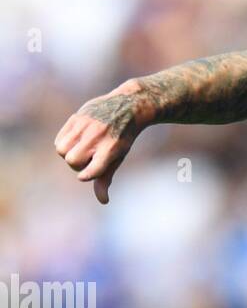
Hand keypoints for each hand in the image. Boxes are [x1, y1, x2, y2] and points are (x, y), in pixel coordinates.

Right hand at [54, 79, 146, 203]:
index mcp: (110, 149)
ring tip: (80, 151)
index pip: (94, 168)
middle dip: (77, 165)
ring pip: (62, 150)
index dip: (87, 174)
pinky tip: (75, 142)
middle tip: (86, 160)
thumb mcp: (118, 156)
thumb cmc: (122, 137)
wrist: (126, 106)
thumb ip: (106, 177)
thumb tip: (103, 201)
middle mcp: (96, 137)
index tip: (83, 176)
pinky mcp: (75, 119)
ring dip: (68, 155)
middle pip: (72, 161)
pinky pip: (59, 140)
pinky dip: (64, 145)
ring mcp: (84, 126)